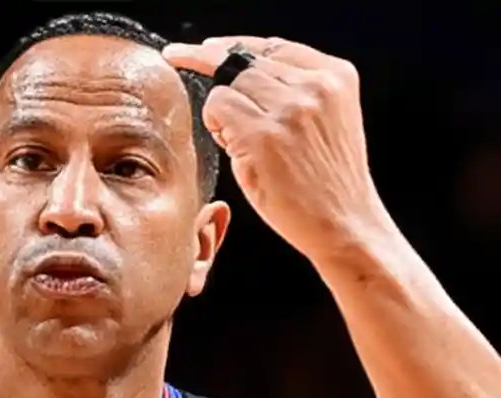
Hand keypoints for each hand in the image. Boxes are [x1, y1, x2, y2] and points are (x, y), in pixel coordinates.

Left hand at [163, 37, 392, 259]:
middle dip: (213, 74)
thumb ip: (293, 89)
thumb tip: (236, 67)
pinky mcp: (263, 134)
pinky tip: (234, 147)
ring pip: (226, 83)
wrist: (343, 221)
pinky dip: (215, 125)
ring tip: (240, 141)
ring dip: (220, 110)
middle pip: (242, 61)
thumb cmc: (325, 178)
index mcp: (335, 75)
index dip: (231, 45)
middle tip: (183, 67)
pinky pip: (217, 108)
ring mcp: (290, 109)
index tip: (202, 47)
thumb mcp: (324, 118)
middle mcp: (316, 85)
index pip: (272, 46)